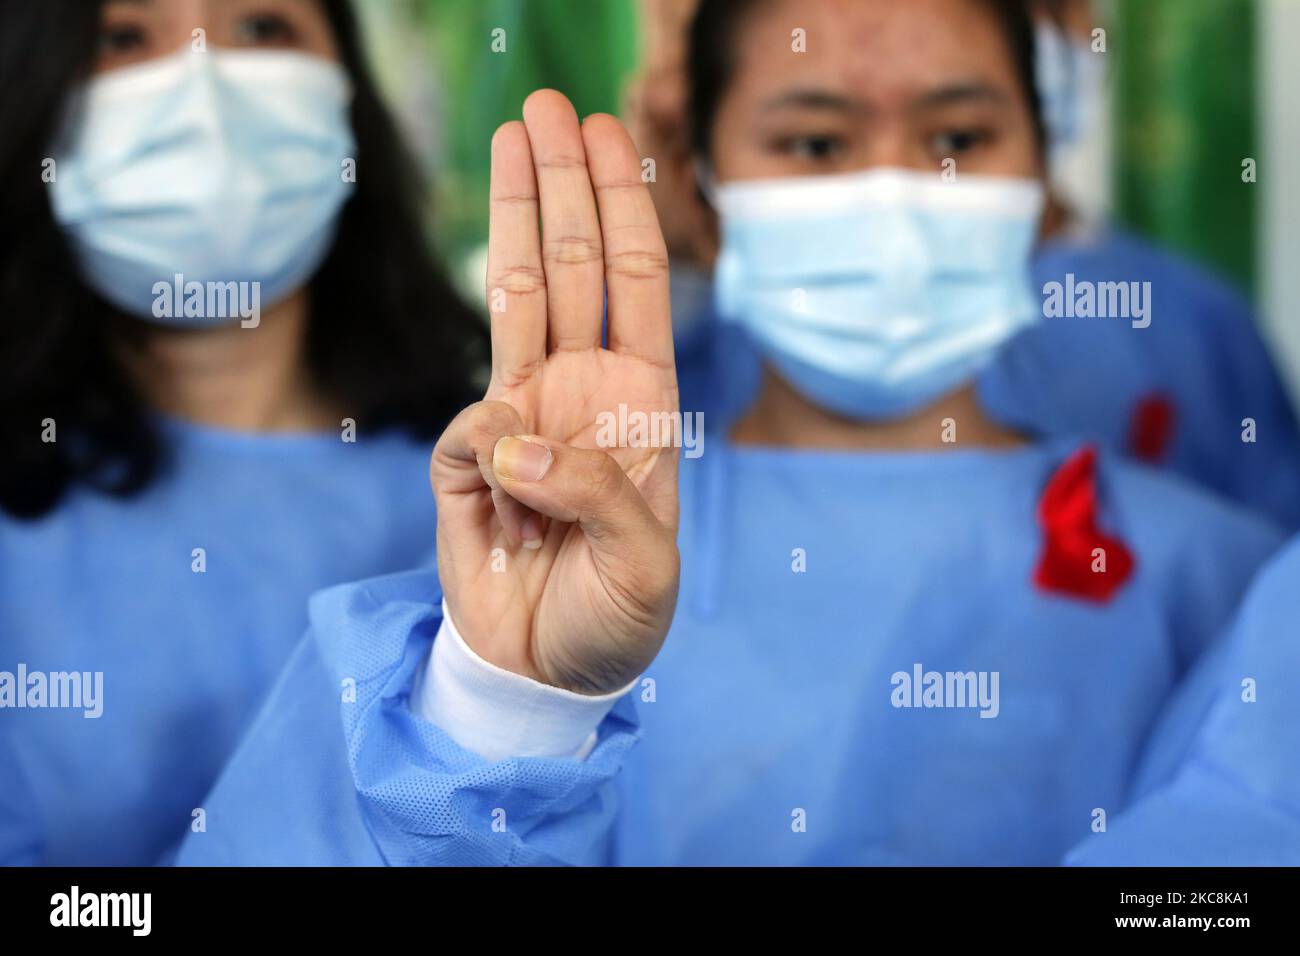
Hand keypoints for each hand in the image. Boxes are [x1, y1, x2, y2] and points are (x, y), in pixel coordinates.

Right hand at [429, 90, 680, 694]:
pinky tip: (506, 491)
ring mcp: (520, 422)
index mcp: (637, 405)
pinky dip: (484, 450)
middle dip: (565, 185)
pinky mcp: (466, 466)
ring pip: (513, 301)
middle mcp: (578, 395)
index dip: (622, 210)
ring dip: (515, 217)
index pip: (631, 287)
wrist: (549, 675)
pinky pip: (465, 432)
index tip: (609, 137)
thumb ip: (596, 490)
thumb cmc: (616, 618)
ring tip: (513, 135)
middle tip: (549, 104)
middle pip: (572, 267)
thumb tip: (513, 431)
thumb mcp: (644, 563)